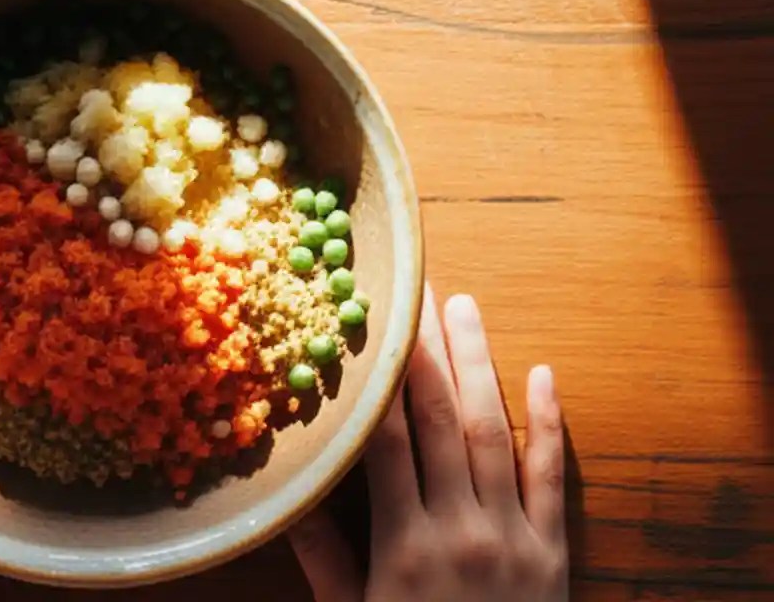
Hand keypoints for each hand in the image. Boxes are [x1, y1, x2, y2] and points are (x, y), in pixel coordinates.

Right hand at [290, 287, 566, 600]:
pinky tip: (544, 374)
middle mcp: (462, 528)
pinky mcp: (554, 548)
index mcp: (405, 545)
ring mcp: (514, 535)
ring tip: (466, 307)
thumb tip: (295, 498)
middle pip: (443, 421)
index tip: (369, 329)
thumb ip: (325, 560)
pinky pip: (552, 475)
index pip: (389, 443)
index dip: (379, 381)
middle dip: (428, 350)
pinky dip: (551, 423)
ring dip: (481, 365)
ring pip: (495, 432)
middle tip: (418, 291)